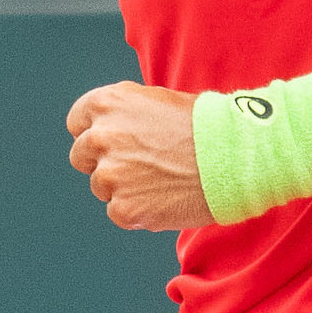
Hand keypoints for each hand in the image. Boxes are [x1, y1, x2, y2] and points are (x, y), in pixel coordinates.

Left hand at [65, 81, 211, 230]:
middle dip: (104, 161)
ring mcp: (109, 175)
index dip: (94, 133)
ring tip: (160, 180)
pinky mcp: (123, 208)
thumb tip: (102, 127)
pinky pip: (119, 212)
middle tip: (140, 165)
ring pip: (101, 187)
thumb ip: (123, 114)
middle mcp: (100, 137)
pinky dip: (137, 210)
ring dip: (123, 187)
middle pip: (81, 157)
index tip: (112, 143)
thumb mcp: (156, 101)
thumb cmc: (203, 125)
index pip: (77, 123)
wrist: (234, 157)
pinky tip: (165, 198)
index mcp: (106, 104)